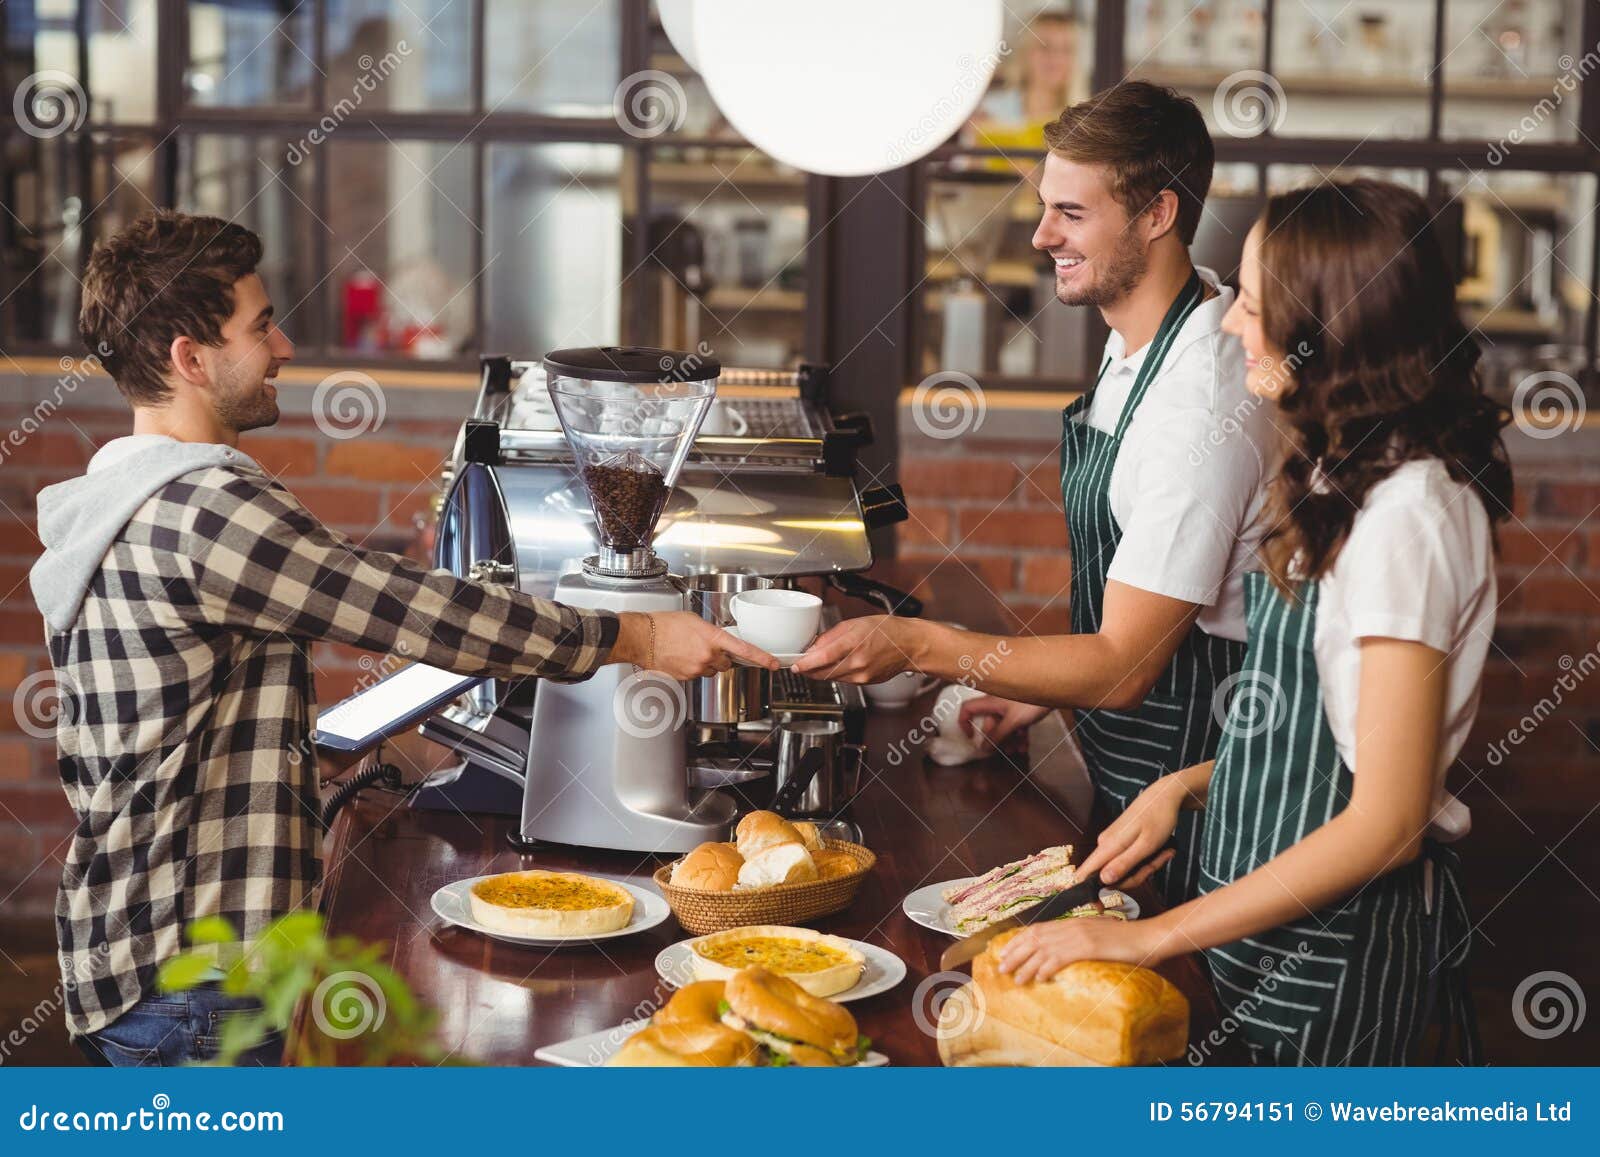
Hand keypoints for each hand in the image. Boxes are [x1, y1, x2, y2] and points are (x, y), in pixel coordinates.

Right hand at [616, 611, 778, 679]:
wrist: (641, 637)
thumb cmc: (662, 625)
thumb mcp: (693, 620)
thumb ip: (711, 632)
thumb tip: (718, 639)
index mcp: (712, 638)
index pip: (744, 650)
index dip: (762, 658)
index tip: (773, 663)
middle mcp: (707, 655)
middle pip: (726, 663)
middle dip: (721, 658)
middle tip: (706, 647)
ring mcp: (697, 668)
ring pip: (711, 670)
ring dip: (706, 663)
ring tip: (688, 650)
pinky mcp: (686, 677)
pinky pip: (697, 674)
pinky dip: (692, 668)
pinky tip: (681, 657)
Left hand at [790, 615, 917, 682]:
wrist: (908, 645)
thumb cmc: (886, 630)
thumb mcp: (855, 623)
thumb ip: (831, 636)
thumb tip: (813, 647)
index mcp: (855, 642)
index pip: (823, 657)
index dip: (805, 663)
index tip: (795, 665)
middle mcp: (858, 662)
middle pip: (824, 672)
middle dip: (808, 670)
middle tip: (800, 664)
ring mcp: (862, 675)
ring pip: (831, 678)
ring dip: (820, 672)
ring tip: (816, 662)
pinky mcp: (865, 682)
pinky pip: (842, 680)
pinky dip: (834, 674)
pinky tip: (835, 665)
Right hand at [958, 695, 1048, 748]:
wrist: (1054, 687)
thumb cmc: (1032, 700)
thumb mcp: (1013, 722)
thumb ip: (998, 735)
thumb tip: (984, 748)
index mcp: (989, 702)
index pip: (967, 709)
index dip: (964, 723)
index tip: (971, 737)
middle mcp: (997, 702)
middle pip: (989, 723)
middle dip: (995, 739)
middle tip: (1002, 750)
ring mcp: (1010, 705)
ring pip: (1004, 725)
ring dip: (1009, 740)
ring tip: (1017, 750)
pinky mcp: (1022, 708)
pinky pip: (1016, 723)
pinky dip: (1019, 735)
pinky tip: (1025, 745)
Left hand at [996, 912, 1167, 983]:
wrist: (1150, 937)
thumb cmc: (1128, 940)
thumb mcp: (1099, 937)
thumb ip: (1081, 941)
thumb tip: (1064, 955)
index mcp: (1074, 922)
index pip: (1038, 929)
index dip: (1019, 940)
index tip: (1005, 952)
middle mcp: (1073, 926)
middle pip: (1035, 937)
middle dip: (1015, 952)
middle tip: (1001, 967)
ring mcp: (1080, 935)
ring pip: (1044, 949)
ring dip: (1026, 964)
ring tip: (1015, 978)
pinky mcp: (1089, 946)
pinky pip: (1061, 957)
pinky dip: (1047, 967)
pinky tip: (1039, 978)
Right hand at [1076, 776, 1182, 888]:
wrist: (1164, 796)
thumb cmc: (1158, 818)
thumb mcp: (1145, 845)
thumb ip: (1124, 863)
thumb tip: (1103, 881)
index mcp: (1108, 846)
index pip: (1085, 873)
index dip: (1089, 893)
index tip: (1098, 907)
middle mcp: (1105, 845)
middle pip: (1111, 876)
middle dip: (1134, 877)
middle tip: (1154, 865)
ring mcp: (1112, 843)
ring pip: (1122, 869)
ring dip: (1143, 868)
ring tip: (1162, 854)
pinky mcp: (1119, 842)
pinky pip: (1128, 860)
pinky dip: (1144, 861)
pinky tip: (1158, 851)